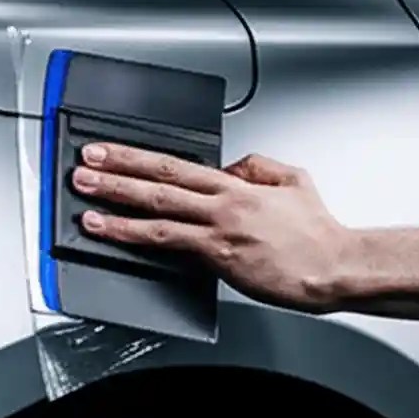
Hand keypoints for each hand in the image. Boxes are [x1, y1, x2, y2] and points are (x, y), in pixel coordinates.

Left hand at [70, 144, 355, 311]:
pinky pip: (168, 242)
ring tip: (87, 200)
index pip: (175, 163)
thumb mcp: (293, 180)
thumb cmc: (318, 235)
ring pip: (156, 210)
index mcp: (237, 184)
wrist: (335, 267)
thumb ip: (258, 166)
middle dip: (116, 172)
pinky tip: (114, 233)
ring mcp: (218, 229)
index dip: (136, 155)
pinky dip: (135, 236)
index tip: (108, 150)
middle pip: (158, 181)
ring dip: (116, 203)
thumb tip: (230, 165)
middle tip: (83, 165)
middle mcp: (223, 202)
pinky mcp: (218, 256)